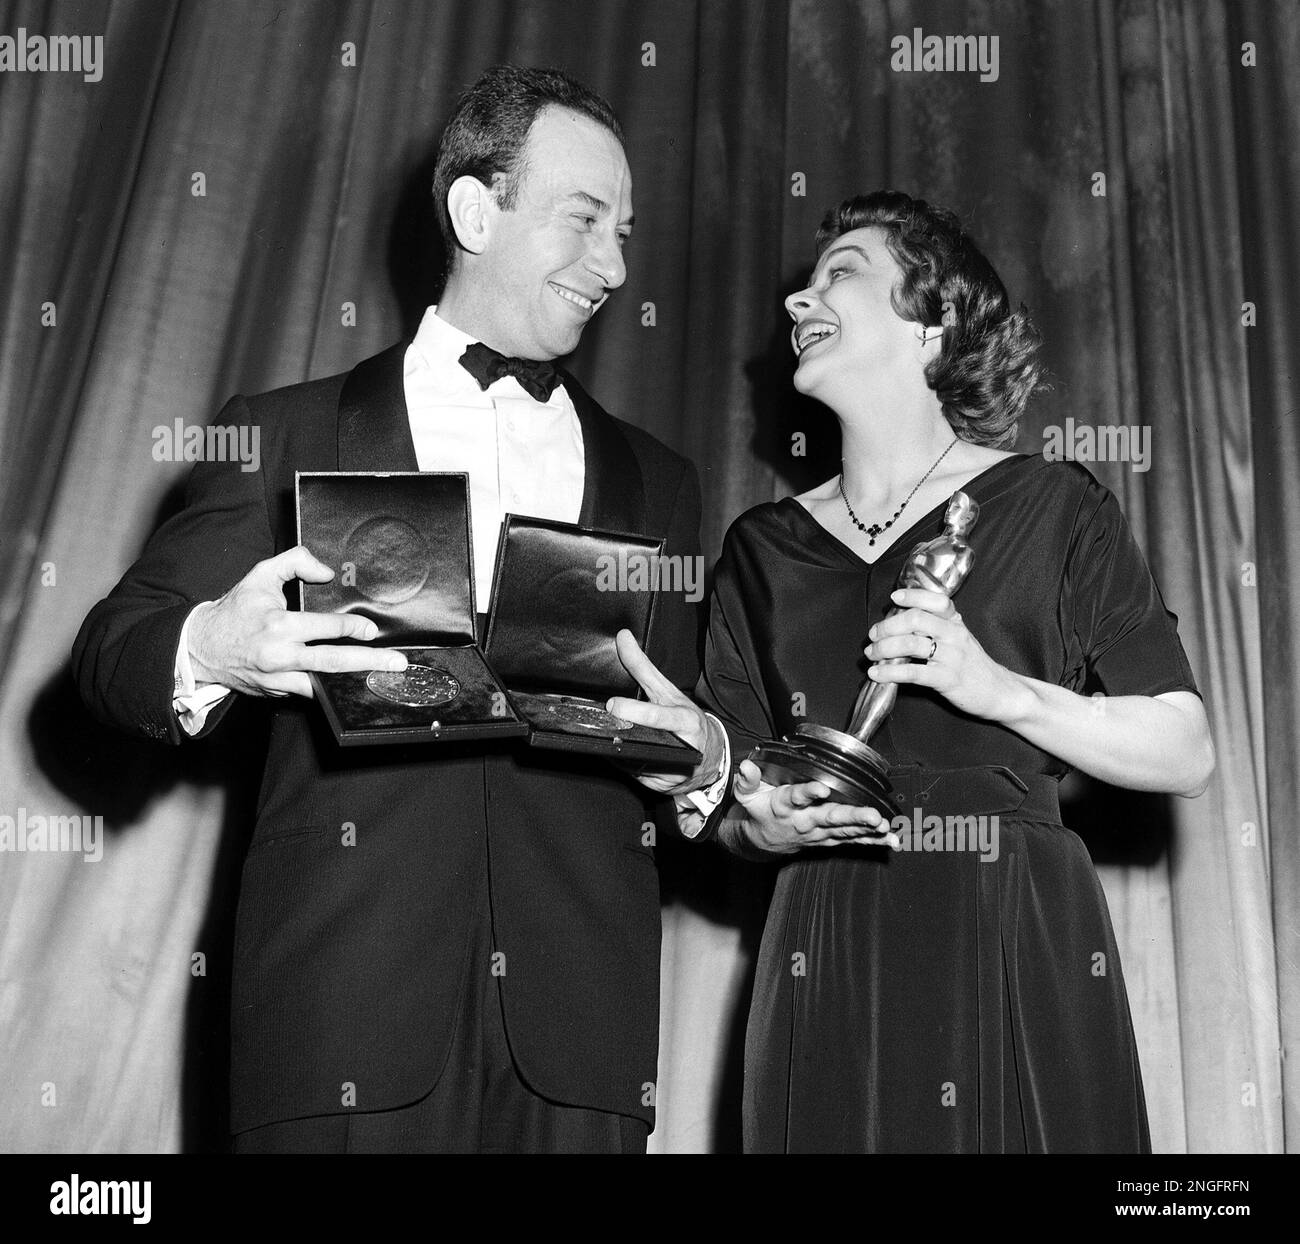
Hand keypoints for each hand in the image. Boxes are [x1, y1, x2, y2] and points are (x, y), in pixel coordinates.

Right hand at [188, 545, 407, 698]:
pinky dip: (331, 691)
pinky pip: (310, 693)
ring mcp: (279, 679)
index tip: (370, 629)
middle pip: (333, 662)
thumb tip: (327, 572)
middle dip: (369, 662)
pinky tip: (353, 687)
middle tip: (397, 664)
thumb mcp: (260, 575)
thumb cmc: (235, 610)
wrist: (201, 648)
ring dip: (353, 683)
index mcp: (279, 625)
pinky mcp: (277, 693)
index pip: (325, 627)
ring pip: (324, 684)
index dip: (352, 627)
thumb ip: (295, 562)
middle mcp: (281, 655)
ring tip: (384, 680)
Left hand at [605, 628, 725, 793]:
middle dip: (624, 739)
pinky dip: (621, 764)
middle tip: (605, 728)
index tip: (614, 705)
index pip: (660, 716)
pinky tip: (616, 753)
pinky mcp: (661, 787)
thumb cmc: (686, 719)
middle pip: (647, 745)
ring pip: (635, 763)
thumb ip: (642, 666)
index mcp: (686, 721)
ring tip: (605, 737)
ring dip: (618, 752)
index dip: (637, 712)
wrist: (711, 756)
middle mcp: (683, 749)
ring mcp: (672, 772)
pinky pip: (632, 775)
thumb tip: (622, 637)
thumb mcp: (666, 690)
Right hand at [729, 758, 895, 855]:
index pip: (796, 797)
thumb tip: (746, 766)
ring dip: (866, 829)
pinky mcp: (829, 839)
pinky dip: (872, 841)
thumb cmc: (759, 810)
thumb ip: (747, 780)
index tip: (822, 789)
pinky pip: (852, 841)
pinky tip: (890, 839)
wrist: (762, 842)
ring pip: (844, 831)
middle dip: (852, 817)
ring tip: (884, 826)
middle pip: (829, 818)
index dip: (808, 793)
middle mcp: (804, 821)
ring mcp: (819, 832)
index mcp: (783, 806)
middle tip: (871, 815)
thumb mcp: (746, 795)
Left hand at [864, 587, 1026, 722]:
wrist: (1001, 692)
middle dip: (888, 626)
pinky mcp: (948, 679)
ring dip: (884, 648)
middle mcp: (955, 635)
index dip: (913, 596)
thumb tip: (898, 623)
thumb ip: (936, 628)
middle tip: (873, 635)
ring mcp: (952, 657)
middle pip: (916, 620)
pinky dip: (890, 672)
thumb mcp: (960, 639)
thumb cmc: (974, 666)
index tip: (895, 598)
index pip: (936, 600)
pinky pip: (913, 672)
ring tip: (871, 654)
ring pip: (911, 645)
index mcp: (956, 622)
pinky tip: (877, 674)